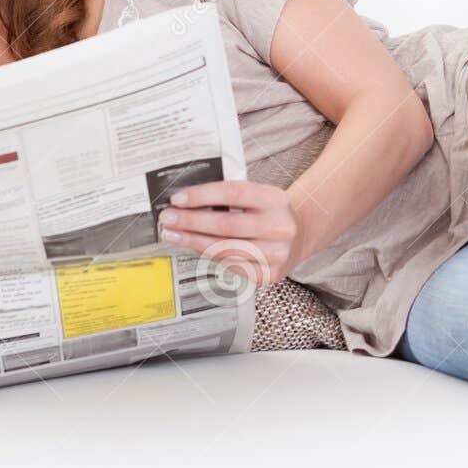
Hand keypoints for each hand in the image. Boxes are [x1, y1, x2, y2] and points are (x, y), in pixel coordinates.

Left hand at [158, 180, 303, 285]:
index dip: (203, 196)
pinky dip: (210, 256)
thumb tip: (186, 201)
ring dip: (194, 242)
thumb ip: (230, 196)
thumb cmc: (269, 213)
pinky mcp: (270, 274)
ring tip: (174, 235)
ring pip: (226, 249)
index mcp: (276, 199)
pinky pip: (232, 266)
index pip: (234, 193)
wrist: (300, 236)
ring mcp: (277, 254)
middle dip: (191, 222)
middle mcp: (280, 227)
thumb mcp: (259, 196)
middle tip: (168, 218)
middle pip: (227, 225)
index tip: (178, 199)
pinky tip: (194, 247)